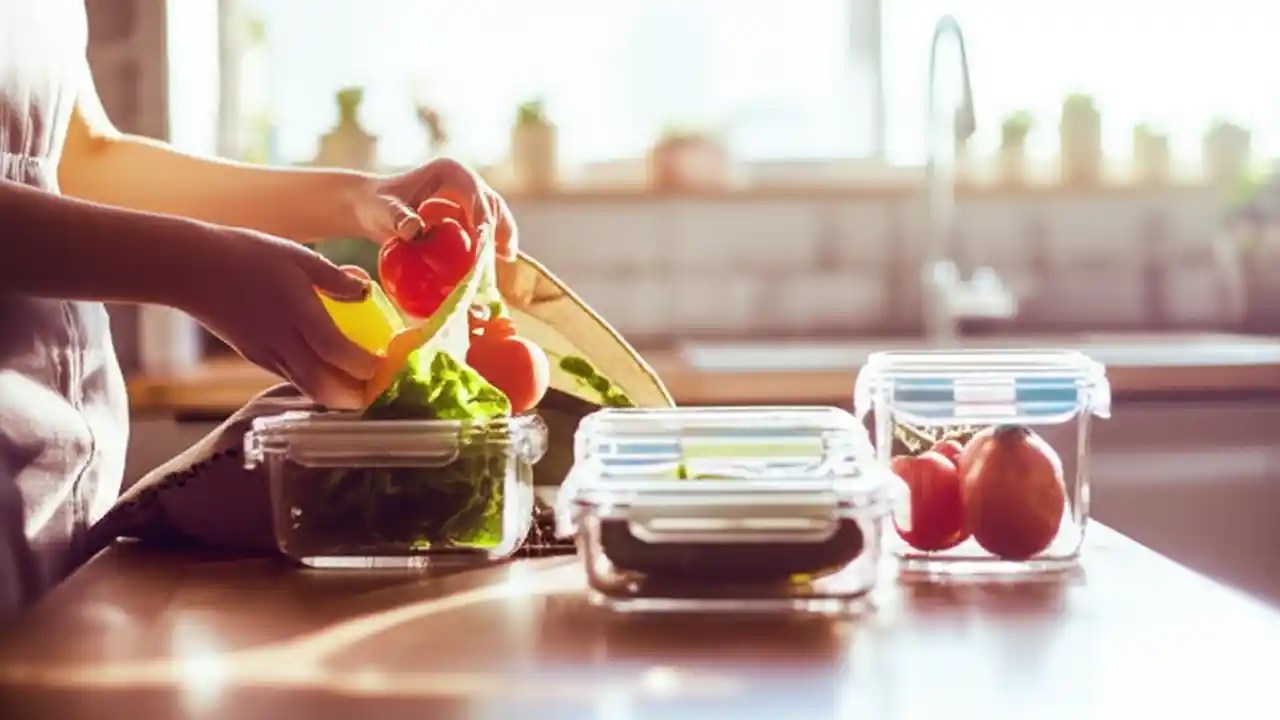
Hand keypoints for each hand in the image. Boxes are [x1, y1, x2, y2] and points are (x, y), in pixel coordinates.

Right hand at [179, 227, 379, 409]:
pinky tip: (323, 369)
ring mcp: (264, 353)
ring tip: (355, 387)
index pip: (338, 353)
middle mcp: (282, 341)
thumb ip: (334, 278)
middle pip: (323, 386)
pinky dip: (312, 381)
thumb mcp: (297, 257)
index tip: (383, 365)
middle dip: (352, 397)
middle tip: (373, 391)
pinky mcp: (252, 355)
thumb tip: (366, 292)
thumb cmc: (245, 255)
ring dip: (333, 394)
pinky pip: (289, 376)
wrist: (190, 267)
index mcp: (297, 314)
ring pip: (305, 386)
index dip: (364, 366)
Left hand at [354, 158, 517, 259]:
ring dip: (503, 236)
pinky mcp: (465, 212)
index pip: (476, 197)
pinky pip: (485, 227)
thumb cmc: (375, 206)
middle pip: (493, 204)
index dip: (484, 223)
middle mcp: (464, 181)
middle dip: (501, 230)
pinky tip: (493, 263)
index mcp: (451, 172)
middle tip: (501, 257)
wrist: (369, 207)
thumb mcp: (383, 211)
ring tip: (505, 259)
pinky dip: (491, 243)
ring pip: (495, 214)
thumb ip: (398, 218)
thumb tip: (415, 230)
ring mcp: (467, 196)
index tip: (483, 248)